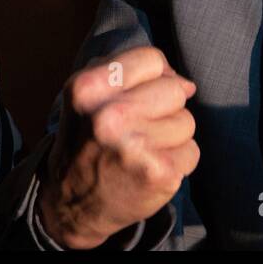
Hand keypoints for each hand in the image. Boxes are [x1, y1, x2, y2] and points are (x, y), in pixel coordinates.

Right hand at [39, 47, 198, 248]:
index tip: (140, 97)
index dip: (154, 76)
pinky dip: (178, 162)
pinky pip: (191, 152)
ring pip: (186, 121)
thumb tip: (184, 82)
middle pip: (174, 90)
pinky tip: (151, 169)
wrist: (70, 205)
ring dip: (171, 136)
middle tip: (138, 130)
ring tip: (143, 150)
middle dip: (164, 108)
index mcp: (88, 88)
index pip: (151, 59)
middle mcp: (108, 115)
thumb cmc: (86, 141)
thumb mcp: (87, 96)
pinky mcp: (158, 173)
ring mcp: (134, 146)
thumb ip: (128, 72)